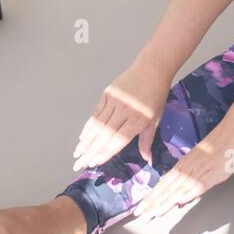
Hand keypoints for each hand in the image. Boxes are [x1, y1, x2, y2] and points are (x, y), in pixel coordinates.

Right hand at [73, 54, 172, 170]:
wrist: (151, 69)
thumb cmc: (156, 96)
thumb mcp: (155, 119)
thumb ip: (147, 140)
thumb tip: (147, 160)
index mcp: (138, 120)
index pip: (118, 141)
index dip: (104, 153)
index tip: (93, 164)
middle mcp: (124, 112)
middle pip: (104, 136)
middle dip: (89, 152)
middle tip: (78, 164)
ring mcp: (114, 102)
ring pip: (97, 126)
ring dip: (85, 141)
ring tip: (77, 153)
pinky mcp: (108, 94)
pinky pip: (96, 113)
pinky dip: (88, 126)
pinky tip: (82, 137)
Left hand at [132, 117, 233, 224]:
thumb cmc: (221, 144)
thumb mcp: (202, 162)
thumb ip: (192, 179)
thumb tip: (180, 197)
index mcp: (184, 165)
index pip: (164, 185)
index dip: (152, 198)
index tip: (140, 209)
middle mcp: (188, 168)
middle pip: (167, 189)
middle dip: (152, 204)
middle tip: (140, 216)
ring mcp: (200, 170)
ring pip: (179, 189)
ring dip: (165, 202)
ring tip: (152, 214)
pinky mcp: (214, 173)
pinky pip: (198, 185)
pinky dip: (188, 194)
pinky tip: (178, 202)